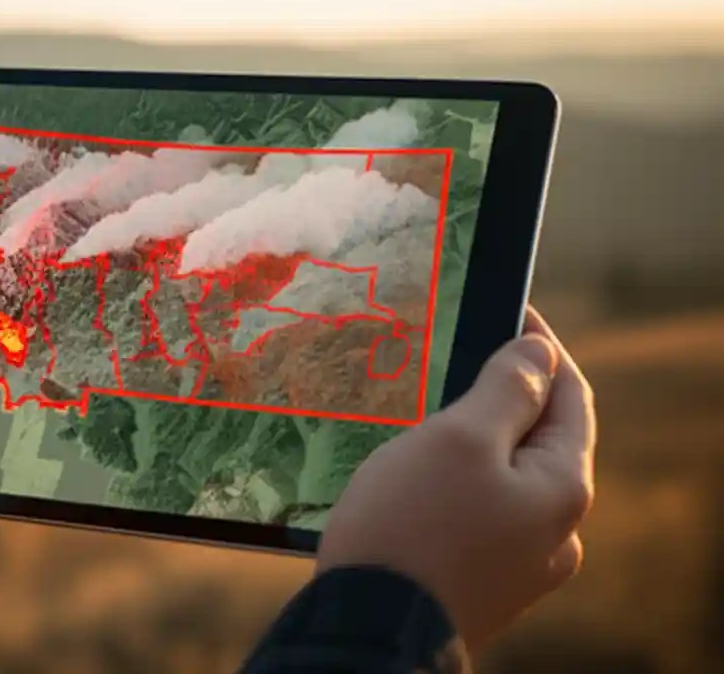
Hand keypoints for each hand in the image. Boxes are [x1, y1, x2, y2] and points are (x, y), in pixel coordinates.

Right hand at [317, 306, 595, 650]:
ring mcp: (516, 565)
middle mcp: (552, 532)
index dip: (540, 348)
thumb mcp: (458, 437)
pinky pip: (474, 517)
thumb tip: (539, 352)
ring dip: (470, 444)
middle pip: (537, 441)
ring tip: (420, 417)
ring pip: (501, 481)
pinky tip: (410, 478)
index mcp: (561, 488)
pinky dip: (451, 485)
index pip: (569, 397)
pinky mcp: (476, 584)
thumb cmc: (411, 525)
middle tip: (451, 359)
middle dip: (499, 397)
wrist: (367, 628)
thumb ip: (506, 390)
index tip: (508, 309)